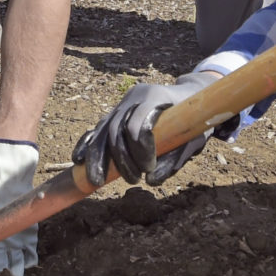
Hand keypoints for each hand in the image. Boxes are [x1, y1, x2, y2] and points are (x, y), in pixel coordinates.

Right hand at [72, 71, 223, 187]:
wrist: (191, 94)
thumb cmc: (196, 117)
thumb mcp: (193, 138)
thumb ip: (175, 158)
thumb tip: (152, 181)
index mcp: (154, 96)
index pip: (136, 125)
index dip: (139, 150)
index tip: (147, 170)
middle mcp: (134, 96)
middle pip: (116, 128)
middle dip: (119, 158)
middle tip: (131, 180)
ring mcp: (123, 102)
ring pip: (103, 129)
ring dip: (98, 157)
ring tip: (96, 180)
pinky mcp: (117, 111)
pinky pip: (99, 128)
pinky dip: (88, 144)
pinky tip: (79, 159)